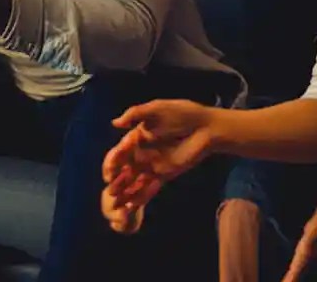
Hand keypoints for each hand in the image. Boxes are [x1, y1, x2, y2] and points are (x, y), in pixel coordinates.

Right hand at [100, 100, 217, 224]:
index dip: (113, 161)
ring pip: (134, 181)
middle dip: (115, 181)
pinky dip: (139, 197)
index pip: (120, 151)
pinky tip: (130, 207)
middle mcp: (142, 152)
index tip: (109, 171)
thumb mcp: (157, 108)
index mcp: (137, 136)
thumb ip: (136, 114)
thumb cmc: (183, 113)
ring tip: (115, 204)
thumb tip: (115, 123)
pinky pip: (149, 187)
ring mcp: (153, 164)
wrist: (207, 127)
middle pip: (124, 169)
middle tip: (109, 190)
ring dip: (124, 193)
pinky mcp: (164, 174)